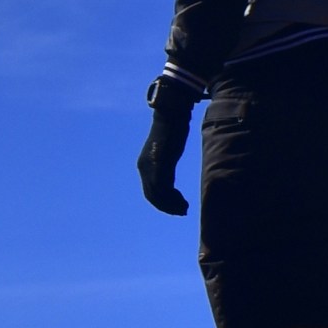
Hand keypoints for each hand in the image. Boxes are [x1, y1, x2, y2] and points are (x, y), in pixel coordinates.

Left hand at [137, 101, 192, 215]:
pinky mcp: (160, 165)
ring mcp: (151, 167)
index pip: (150, 191)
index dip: (162, 202)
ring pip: (158, 195)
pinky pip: (164, 189)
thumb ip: (165, 163)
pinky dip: (173, 199)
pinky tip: (183, 202)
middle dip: (167, 206)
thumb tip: (169, 172)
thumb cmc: (172, 129)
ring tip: (184, 209)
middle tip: (181, 212)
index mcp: (144, 165)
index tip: (175, 207)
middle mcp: (144, 168)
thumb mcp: (167, 150)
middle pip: (152, 196)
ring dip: (171, 205)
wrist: (171, 115)